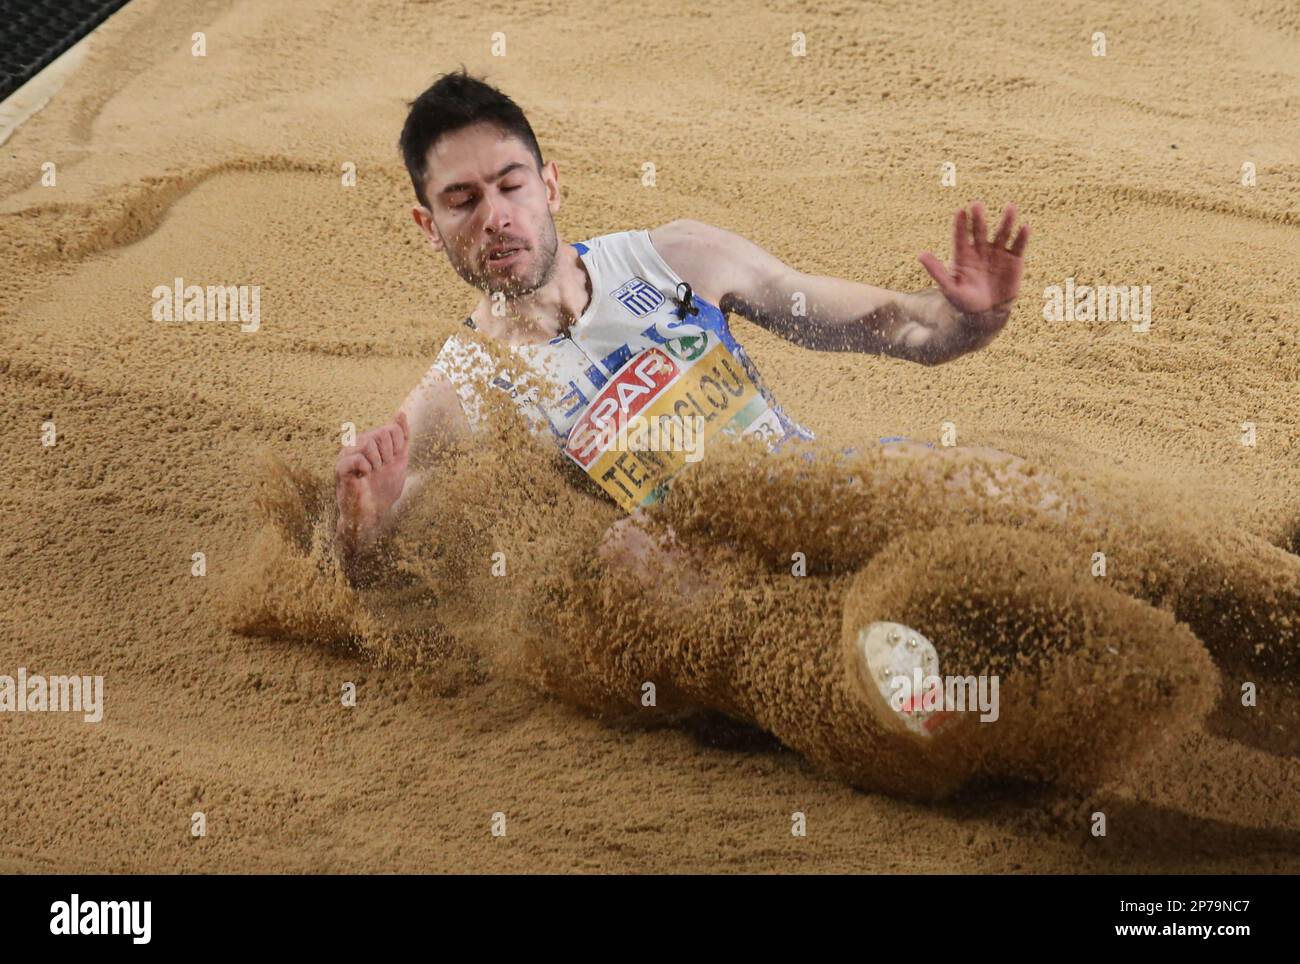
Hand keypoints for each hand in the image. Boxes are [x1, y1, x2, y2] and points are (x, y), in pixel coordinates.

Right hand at [335, 410, 409, 544]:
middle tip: (380, 470)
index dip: (397, 448)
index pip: (392, 429)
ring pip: (369, 443)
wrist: (372, 513)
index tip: (392, 462)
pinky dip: (366, 469)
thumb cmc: (384, 488)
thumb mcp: (399, 461)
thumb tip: (401, 412)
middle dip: (388, 455)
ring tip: (371, 473)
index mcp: (371, 441)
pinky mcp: (340, 467)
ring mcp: (347, 454)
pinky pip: (357, 458)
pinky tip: (363, 477)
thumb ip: (402, 437)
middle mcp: (357, 443)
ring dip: (377, 463)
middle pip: (382, 433)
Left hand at [918, 203, 1028, 326]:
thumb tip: (921, 254)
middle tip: (977, 205)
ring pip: (1002, 233)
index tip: (960, 211)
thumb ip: (937, 271)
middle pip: (980, 231)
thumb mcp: (949, 288)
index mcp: (963, 255)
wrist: (986, 314)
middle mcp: (980, 250)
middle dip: (979, 219)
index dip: (960, 225)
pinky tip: (1024, 227)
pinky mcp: (1014, 260)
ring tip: (1010, 207)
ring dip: (1006, 221)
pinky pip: (1018, 246)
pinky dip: (1022, 237)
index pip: (960, 237)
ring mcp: (998, 253)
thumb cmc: (964, 302)